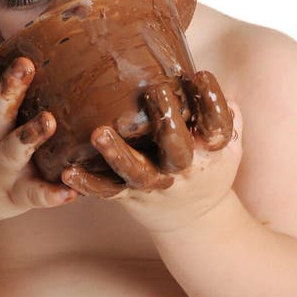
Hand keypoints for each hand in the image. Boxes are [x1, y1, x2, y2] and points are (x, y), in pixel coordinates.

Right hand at [0, 34, 78, 225]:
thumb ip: (6, 81)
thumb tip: (44, 30)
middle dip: (9, 87)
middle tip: (25, 65)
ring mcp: (3, 166)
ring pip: (16, 148)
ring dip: (31, 133)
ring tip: (49, 121)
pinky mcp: (18, 194)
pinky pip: (36, 194)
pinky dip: (52, 193)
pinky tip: (71, 191)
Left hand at [60, 70, 242, 233]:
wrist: (195, 223)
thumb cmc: (208, 169)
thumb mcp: (228, 146)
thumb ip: (224, 113)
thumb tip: (207, 77)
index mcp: (211, 152)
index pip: (217, 125)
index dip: (211, 100)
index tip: (200, 74)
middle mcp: (183, 170)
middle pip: (177, 150)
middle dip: (167, 123)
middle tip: (155, 91)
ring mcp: (154, 184)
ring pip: (136, 172)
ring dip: (117, 153)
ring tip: (99, 133)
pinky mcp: (129, 196)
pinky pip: (106, 191)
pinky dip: (87, 183)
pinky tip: (68, 170)